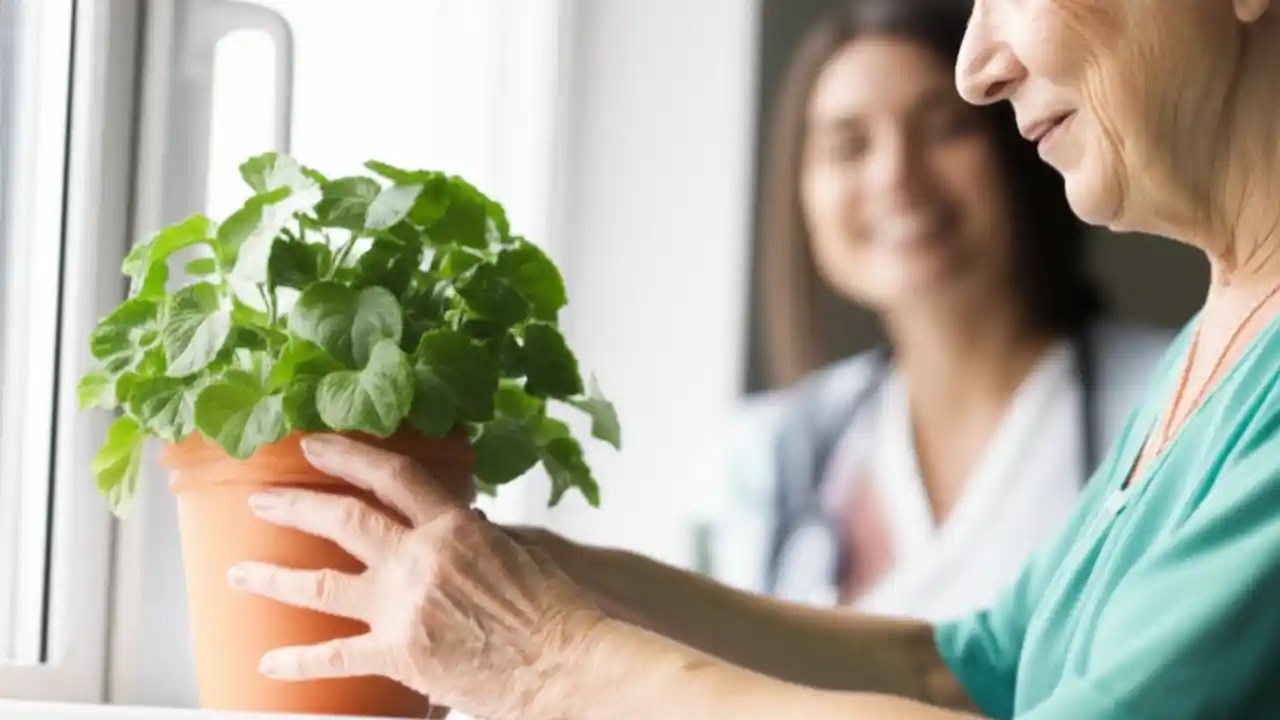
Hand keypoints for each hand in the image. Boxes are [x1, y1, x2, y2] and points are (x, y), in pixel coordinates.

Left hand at [227, 434, 605, 719]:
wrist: (563, 663)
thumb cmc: (553, 611)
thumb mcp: (519, 554)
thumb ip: (481, 536)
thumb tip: (466, 523)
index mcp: (453, 527)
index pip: (391, 477)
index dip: (347, 455)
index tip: (315, 444)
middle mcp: (420, 559)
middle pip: (343, 519)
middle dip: (295, 504)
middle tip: (262, 499)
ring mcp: (404, 607)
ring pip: (322, 584)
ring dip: (275, 576)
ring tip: (240, 571)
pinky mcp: (400, 654)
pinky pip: (336, 656)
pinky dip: (299, 662)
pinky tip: (269, 665)